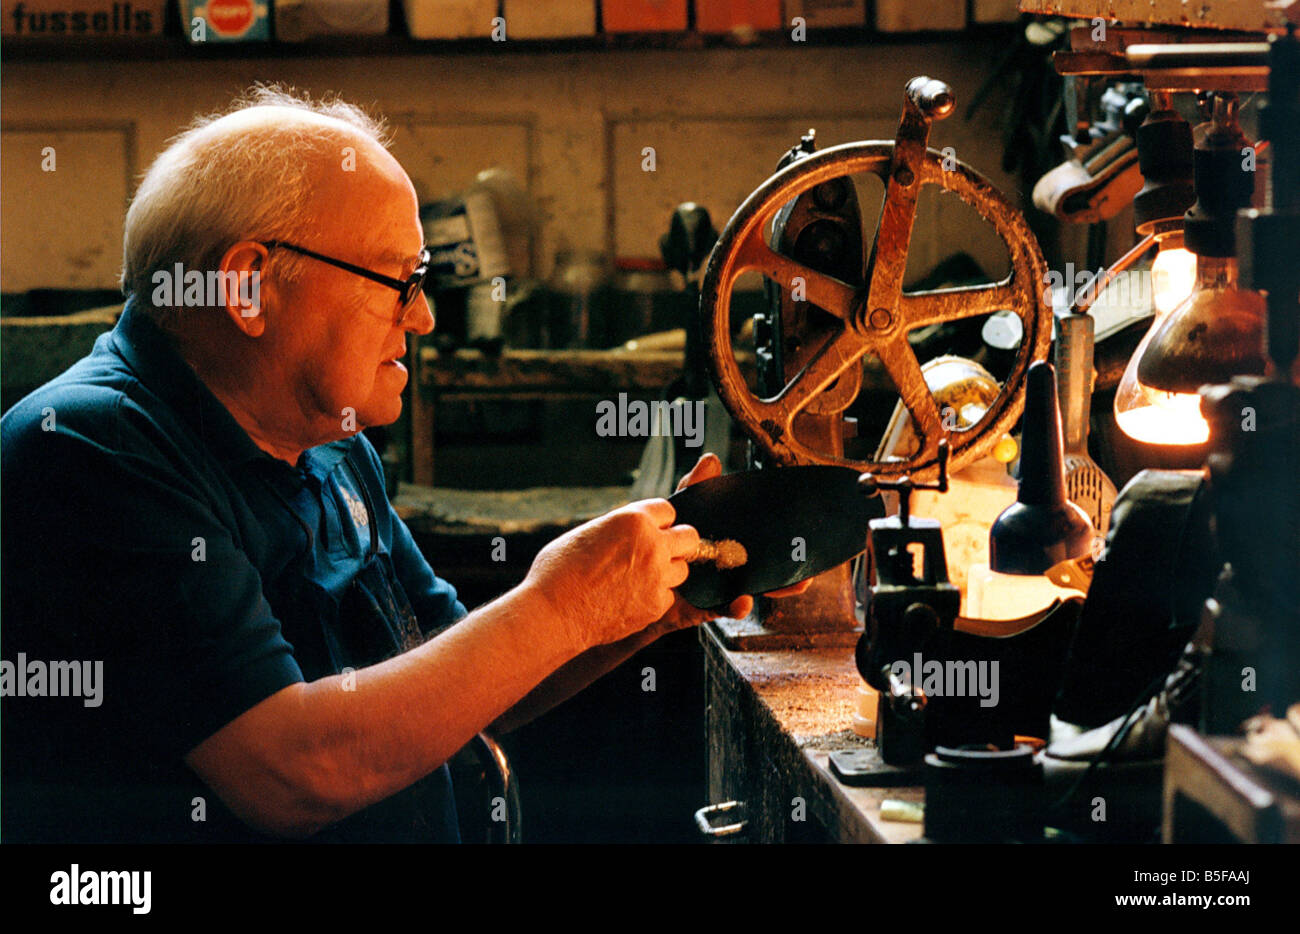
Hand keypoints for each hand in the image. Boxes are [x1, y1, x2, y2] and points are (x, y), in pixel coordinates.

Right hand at [523, 497, 699, 652]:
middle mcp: (653, 545)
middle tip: (660, 552)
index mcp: (633, 520)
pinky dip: (654, 597)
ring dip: (667, 572)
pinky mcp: (657, 605)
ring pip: (683, 569)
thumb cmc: (559, 571)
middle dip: (677, 542)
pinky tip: (631, 598)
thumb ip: (618, 529)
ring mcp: (658, 576)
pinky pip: (668, 596)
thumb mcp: (587, 532)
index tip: (651, 529)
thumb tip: (631, 532)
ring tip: (640, 578)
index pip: (667, 510)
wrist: (553, 614)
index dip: (658, 521)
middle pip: (689, 537)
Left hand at [651, 453, 811, 635]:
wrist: (633, 572)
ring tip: (794, 585)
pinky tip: (743, 601)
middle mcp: (730, 565)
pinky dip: (736, 607)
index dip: (785, 539)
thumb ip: (694, 487)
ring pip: (756, 589)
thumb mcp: (679, 508)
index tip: (805, 533)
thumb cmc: (659, 539)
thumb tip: (711, 461)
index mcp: (730, 541)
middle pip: (769, 568)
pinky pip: (724, 608)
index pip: (763, 539)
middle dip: (791, 571)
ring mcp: (720, 586)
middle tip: (809, 569)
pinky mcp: (705, 605)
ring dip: (776, 589)